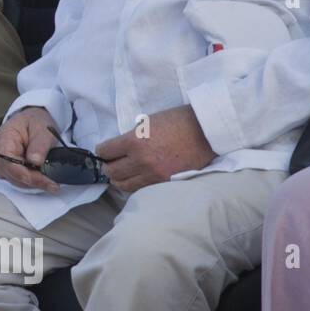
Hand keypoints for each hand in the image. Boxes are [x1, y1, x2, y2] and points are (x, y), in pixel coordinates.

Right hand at [0, 107, 61, 192]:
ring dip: (32, 183)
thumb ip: (39, 145)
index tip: (44, 180)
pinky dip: (30, 182)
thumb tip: (35, 161)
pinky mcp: (7, 168)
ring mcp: (1, 162)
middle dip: (33, 181)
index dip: (26, 175)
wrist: (32, 120)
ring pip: (14, 180)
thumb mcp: (42, 129)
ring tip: (50, 182)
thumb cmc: (34, 122)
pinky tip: (41, 179)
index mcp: (4, 138)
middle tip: (53, 183)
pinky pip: (16, 180)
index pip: (8, 163)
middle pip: (11, 175)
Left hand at [95, 105, 215, 193]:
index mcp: (134, 141)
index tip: (105, 151)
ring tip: (123, 173)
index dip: (103, 151)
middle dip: (109, 166)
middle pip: (111, 171)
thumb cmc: (177, 121)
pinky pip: (141, 189)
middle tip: (112, 163)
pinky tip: (138, 178)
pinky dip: (136, 185)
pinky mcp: (165, 183)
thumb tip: (118, 148)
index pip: (105, 151)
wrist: (206, 131)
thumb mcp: (147, 123)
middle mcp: (141, 160)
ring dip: (120, 179)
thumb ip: (131, 137)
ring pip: (124, 185)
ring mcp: (154, 174)